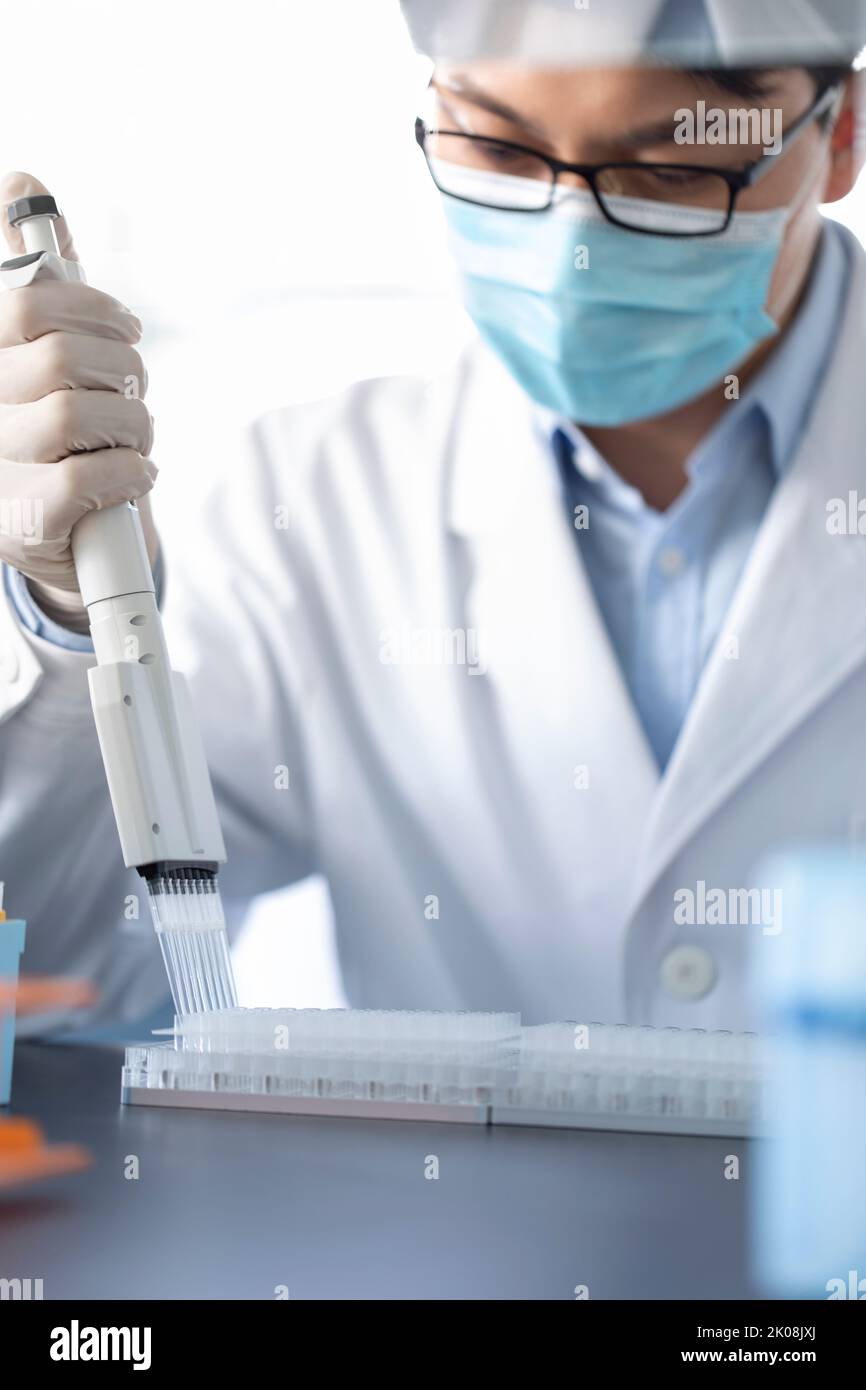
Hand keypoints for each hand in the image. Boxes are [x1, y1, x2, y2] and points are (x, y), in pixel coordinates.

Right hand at [0, 172, 157, 631]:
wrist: (62, 534)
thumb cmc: (57, 431)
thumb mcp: (46, 349)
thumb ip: (38, 274)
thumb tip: (24, 182)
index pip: (25, 303)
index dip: (92, 307)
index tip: (127, 327)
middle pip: (61, 357)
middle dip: (122, 369)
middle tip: (135, 388)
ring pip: (77, 415)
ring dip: (133, 423)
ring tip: (134, 436)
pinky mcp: (22, 521)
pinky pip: (85, 477)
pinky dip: (131, 471)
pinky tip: (135, 473)